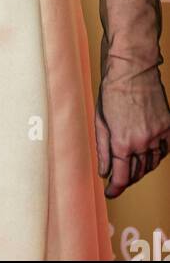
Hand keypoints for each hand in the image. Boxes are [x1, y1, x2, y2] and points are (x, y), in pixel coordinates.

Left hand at [95, 71, 169, 196]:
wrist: (133, 69)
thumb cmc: (111, 91)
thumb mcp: (100, 121)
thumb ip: (102, 149)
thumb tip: (103, 172)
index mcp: (122, 142)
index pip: (121, 177)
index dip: (115, 189)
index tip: (110, 192)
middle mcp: (142, 142)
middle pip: (137, 172)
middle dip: (127, 178)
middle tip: (119, 178)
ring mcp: (158, 135)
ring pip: (152, 163)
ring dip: (142, 169)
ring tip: (132, 167)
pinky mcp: (168, 126)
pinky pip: (165, 150)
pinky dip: (156, 157)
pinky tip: (148, 155)